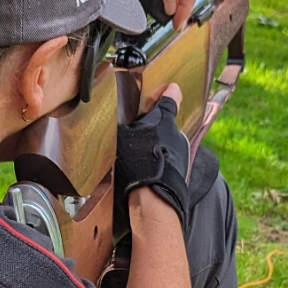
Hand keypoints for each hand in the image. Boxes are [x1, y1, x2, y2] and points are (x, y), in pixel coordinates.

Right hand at [115, 83, 189, 232]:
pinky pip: (168, 162)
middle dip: (154, 129)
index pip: (170, 98)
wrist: (153, 200)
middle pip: (166, 125)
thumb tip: (104, 117)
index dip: (169, 92)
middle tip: (137, 135)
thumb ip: (121, 126)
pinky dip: (158, 164)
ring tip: (138, 158)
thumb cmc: (136, 163)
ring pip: (167, 145)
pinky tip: (144, 173)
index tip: (171, 87)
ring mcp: (183, 154)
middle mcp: (177, 134)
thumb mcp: (121, 137)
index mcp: (164, 119)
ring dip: (156, 149)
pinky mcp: (182, 172)